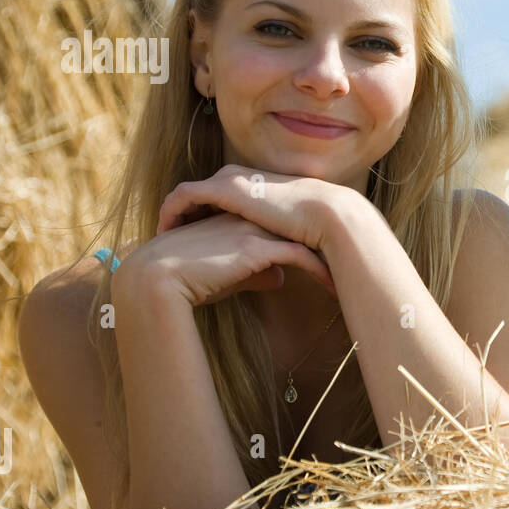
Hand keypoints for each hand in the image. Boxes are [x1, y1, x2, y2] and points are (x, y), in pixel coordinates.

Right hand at [120, 211, 336, 308]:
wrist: (159, 283)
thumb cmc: (190, 282)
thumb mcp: (227, 277)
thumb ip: (254, 273)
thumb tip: (280, 280)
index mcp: (239, 219)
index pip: (282, 226)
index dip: (307, 242)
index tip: (329, 261)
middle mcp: (247, 219)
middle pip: (298, 229)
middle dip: (326, 247)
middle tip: (348, 266)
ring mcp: (251, 230)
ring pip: (302, 240)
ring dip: (328, 261)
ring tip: (345, 282)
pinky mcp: (254, 247)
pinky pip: (298, 257)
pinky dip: (319, 272)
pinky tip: (333, 289)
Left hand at [156, 163, 352, 253]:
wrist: (325, 216)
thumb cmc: (315, 230)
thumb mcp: (286, 236)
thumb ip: (273, 245)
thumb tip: (275, 273)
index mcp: (254, 185)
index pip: (218, 197)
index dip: (202, 217)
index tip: (191, 238)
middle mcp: (239, 177)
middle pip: (199, 193)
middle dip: (183, 215)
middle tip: (170, 237)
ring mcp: (230, 179)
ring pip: (186, 194)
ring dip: (172, 213)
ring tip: (163, 236)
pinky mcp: (224, 187)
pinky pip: (183, 196)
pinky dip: (171, 211)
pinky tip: (165, 230)